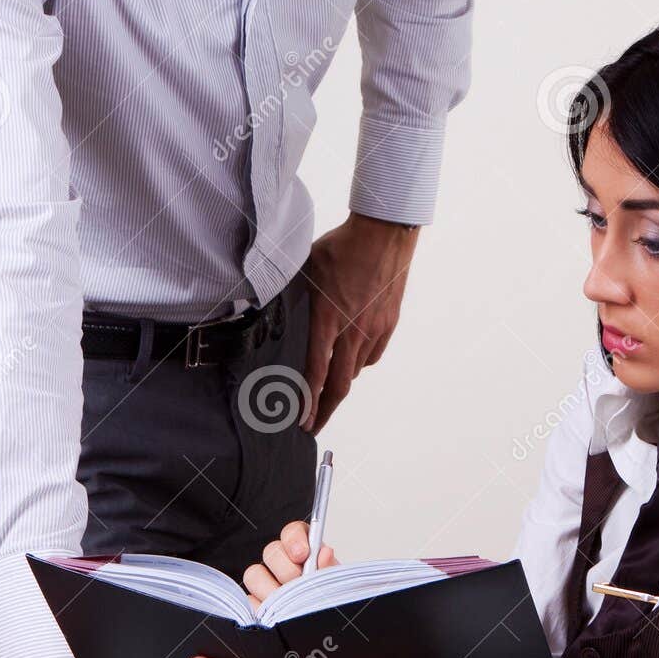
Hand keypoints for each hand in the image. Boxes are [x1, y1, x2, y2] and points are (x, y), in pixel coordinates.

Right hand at [243, 519, 338, 610]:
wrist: (328, 627)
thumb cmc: (330, 600)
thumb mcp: (336, 584)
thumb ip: (330, 568)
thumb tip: (325, 553)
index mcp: (304, 551)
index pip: (292, 532)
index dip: (294, 539)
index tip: (303, 554)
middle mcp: (283, 563)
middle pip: (271, 552)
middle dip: (286, 569)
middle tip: (299, 584)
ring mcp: (267, 583)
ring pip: (254, 575)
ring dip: (272, 591)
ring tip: (290, 606)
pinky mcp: (256, 604)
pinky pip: (250, 601)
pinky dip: (262, 609)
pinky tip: (278, 617)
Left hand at [302, 212, 418, 430]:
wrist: (385, 233)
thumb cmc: (343, 246)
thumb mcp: (306, 268)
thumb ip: (293, 294)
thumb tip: (270, 304)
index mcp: (327, 318)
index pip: (316, 371)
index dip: (308, 401)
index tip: (302, 420)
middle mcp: (352, 330)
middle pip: (340, 384)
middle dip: (325, 410)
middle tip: (314, 425)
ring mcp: (374, 328)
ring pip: (356, 370)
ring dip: (341, 382)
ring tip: (328, 389)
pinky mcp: (388, 322)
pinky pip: (373, 354)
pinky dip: (360, 362)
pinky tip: (352, 358)